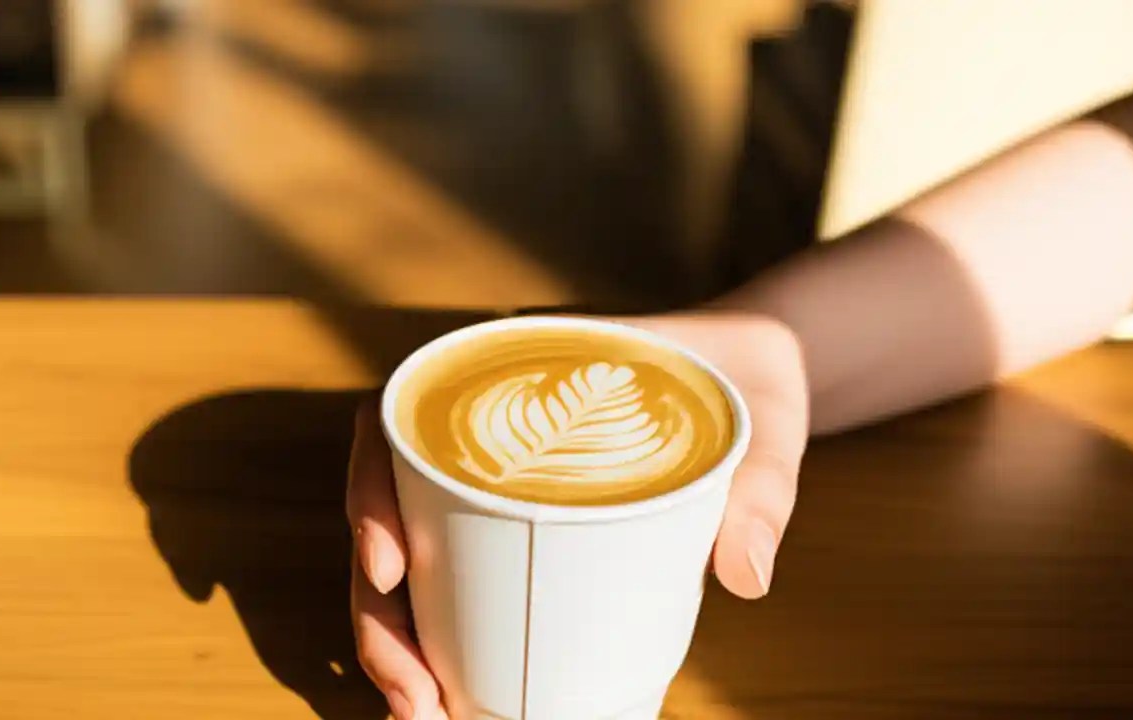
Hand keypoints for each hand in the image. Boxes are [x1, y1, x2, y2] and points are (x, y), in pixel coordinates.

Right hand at [346, 313, 808, 717]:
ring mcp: (494, 481)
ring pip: (410, 560)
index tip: (392, 568)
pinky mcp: (520, 523)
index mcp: (511, 371)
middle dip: (381, 615)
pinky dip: (438, 639)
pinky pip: (455, 577)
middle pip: (387, 516)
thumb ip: (759, 491)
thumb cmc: (748, 378)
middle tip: (415, 698)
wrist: (758, 375)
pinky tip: (449, 696)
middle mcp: (481, 426)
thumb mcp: (762, 426)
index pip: (396, 420)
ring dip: (398, 641)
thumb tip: (746, 578)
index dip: (370, 494)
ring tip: (423, 713)